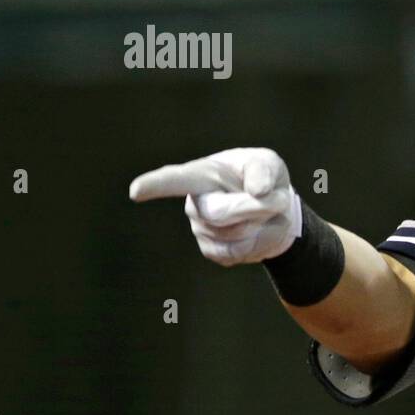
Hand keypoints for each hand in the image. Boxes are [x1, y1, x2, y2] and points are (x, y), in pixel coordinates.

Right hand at [129, 147, 300, 266]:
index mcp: (201, 175)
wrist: (272, 210)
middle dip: (253, 208)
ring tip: (263, 211)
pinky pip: (240, 251)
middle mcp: (195, 203)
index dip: (156, 185)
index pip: (176, 180)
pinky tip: (256, 229)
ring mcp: (202, 230)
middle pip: (221, 212)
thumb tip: (257, 191)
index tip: (137, 191)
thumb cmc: (262, 178)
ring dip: (262, 222)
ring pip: (236, 233)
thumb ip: (263, 170)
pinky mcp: (214, 251)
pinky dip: (260, 239)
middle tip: (278, 199)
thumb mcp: (268, 163)